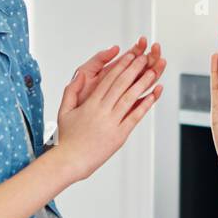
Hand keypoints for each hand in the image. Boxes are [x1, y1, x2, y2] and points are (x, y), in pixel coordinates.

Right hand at [55, 49, 162, 182]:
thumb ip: (72, 91)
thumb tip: (80, 76)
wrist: (71, 160)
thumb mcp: (64, 111)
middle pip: (121, 85)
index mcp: (90, 104)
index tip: (129, 57)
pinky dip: (145, 105)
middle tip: (144, 58)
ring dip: (142, 83)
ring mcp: (112, 123)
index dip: (120, 66)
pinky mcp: (120, 135)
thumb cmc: (68, 138)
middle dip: (134, 69)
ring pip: (130, 98)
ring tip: (153, 72)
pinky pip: (135, 117)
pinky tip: (153, 95)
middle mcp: (102, 111)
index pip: (108, 80)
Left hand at [67, 38, 164, 107]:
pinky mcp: (129, 110)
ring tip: (161, 62)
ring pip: (145, 82)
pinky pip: (144, 102)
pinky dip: (153, 95)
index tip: (143, 41)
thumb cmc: (79, 97)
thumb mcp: (86, 71)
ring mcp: (126, 96)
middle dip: (150, 56)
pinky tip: (158, 87)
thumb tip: (115, 48)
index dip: (137, 49)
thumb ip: (99, 59)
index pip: (129, 58)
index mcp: (112, 73)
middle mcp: (121, 83)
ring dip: (155, 71)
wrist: (78, 120)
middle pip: (141, 68)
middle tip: (156, 48)